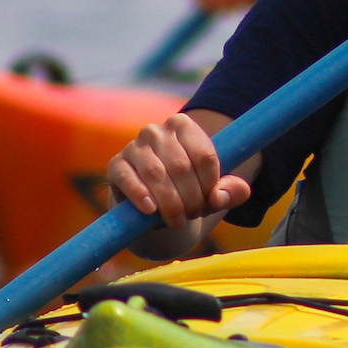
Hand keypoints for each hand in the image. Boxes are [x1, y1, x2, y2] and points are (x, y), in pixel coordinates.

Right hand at [106, 112, 251, 230]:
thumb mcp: (214, 190)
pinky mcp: (116, 165)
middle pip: (181, 166)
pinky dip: (141, 195)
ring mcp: (134, 146)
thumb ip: (231, 191)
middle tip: (192, 216)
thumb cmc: (189, 190)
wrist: (153, 203)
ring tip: (177, 220)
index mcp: (183, 126)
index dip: (210, 185)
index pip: (204, 155)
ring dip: (170, 203)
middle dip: (191, 198)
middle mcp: (157, 131)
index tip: (211, 201)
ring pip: (157, 174)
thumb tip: (218, 197)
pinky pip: (129, 179)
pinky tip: (151, 210)